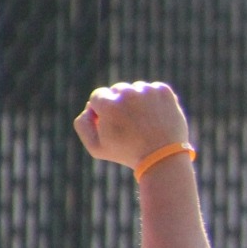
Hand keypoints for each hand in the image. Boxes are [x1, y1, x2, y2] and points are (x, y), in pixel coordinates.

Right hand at [73, 82, 190, 168]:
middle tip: (131, 123)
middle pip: (118, 90)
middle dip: (121, 104)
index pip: (98, 96)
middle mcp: (127, 93)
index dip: (104, 110)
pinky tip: (156, 115)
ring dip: (138, 100)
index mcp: (108, 104)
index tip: (114, 123)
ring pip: (136, 89)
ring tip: (144, 121)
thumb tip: (89, 107)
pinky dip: (155, 99)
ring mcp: (148, 91)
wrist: (163, 158)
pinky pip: (155, 89)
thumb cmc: (127, 154)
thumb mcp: (96, 146)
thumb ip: (82, 124)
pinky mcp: (164, 92)